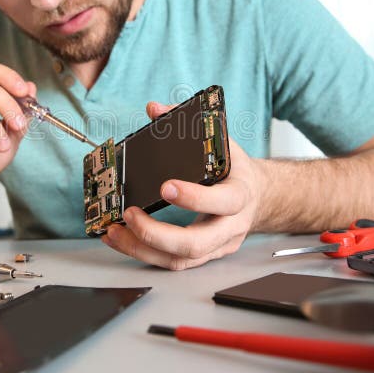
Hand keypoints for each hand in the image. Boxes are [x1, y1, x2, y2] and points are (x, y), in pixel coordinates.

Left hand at [101, 101, 261, 269]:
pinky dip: (144, 253)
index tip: (165, 187)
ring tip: (115, 232)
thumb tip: (155, 109)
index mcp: (240, 194)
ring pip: (181, 260)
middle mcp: (231, 226)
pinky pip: (173, 263)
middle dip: (158, 233)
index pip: (222, 201)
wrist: (259, 197)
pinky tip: (122, 239)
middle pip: (197, 243)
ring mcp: (218, 245)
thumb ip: (187, 125)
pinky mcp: (203, 256)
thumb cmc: (235, 170)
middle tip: (130, 214)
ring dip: (143, 248)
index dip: (194, 198)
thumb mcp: (221, 142)